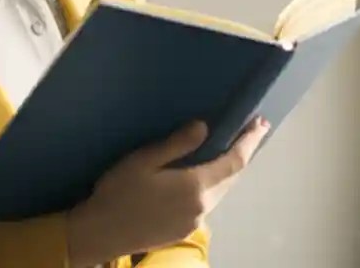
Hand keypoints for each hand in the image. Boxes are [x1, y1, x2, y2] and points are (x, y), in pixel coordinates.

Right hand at [66, 117, 270, 265]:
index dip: (249, 141)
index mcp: (195, 187)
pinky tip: (206, 175)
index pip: (234, 162)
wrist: (99, 234)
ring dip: (230, 170)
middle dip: (244, 153)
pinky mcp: (184, 229)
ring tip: (232, 149)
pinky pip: (209, 202)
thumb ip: (177, 144)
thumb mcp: (144, 160)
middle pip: (232, 177)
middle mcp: (202, 207)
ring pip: (222, 191)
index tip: (261, 124)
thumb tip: (204, 127)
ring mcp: (194, 221)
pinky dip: (215, 185)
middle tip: (252, 130)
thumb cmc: (118, 192)